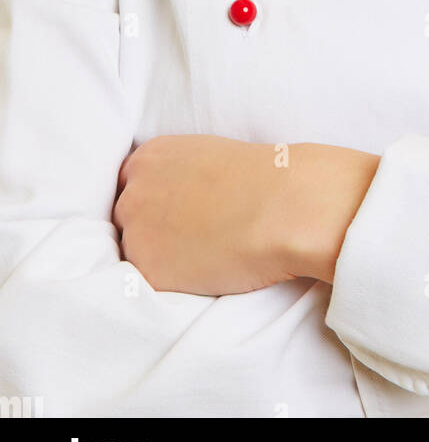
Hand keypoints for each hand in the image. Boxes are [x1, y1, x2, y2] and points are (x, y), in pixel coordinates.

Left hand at [113, 136, 379, 294]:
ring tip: (206, 253)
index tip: (178, 216)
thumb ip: (179, 174)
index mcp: (148, 157)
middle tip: (195, 237)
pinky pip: (153, 285)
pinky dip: (175, 284)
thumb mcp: (210, 156)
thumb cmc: (266, 178)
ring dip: (162, 258)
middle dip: (154, 230)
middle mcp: (132, 192)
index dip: (155, 205)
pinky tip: (207, 270)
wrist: (287, 206)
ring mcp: (136, 233)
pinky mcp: (149, 272)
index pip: (132, 186)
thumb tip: (178, 202)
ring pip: (138, 254)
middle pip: (128, 220)